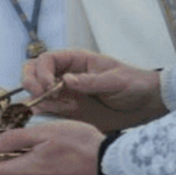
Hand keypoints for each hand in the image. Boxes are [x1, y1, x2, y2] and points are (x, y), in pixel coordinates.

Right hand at [22, 49, 163, 132]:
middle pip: (33, 71)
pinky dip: (42, 111)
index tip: (48, 87)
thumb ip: (91, 81)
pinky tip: (52, 115)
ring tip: (57, 107)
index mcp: (76, 60)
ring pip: (36, 89)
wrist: (145, 104)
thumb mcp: (116, 80)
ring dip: (38, 98)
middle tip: (40, 96)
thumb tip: (66, 79)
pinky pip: (45, 107)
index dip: (41, 71)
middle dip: (31, 82)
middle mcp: (65, 73)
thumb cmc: (134, 84)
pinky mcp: (66, 108)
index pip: (47, 59)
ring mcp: (64, 91)